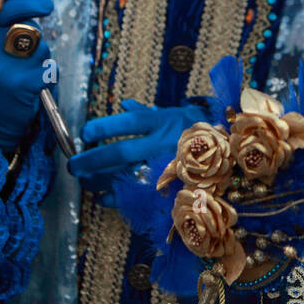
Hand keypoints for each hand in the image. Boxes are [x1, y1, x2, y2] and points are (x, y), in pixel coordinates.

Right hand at [0, 0, 54, 148]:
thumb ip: (3, 26)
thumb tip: (40, 5)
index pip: (5, 10)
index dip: (29, 4)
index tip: (47, 5)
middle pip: (29, 27)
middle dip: (35, 38)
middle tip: (23, 56)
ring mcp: (3, 70)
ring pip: (42, 48)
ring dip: (41, 59)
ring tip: (25, 74)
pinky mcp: (23, 85)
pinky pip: (50, 68)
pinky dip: (49, 75)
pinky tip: (35, 86)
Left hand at [69, 99, 206, 189]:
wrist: (230, 155)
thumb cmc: (195, 132)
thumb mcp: (173, 115)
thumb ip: (147, 112)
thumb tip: (124, 104)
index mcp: (164, 123)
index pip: (130, 121)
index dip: (104, 127)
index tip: (85, 133)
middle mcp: (164, 145)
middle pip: (122, 153)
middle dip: (93, 160)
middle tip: (73, 164)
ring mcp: (167, 171)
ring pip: (126, 177)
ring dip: (100, 180)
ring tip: (85, 180)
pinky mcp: (170, 191)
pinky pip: (140, 197)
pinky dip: (118, 198)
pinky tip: (104, 197)